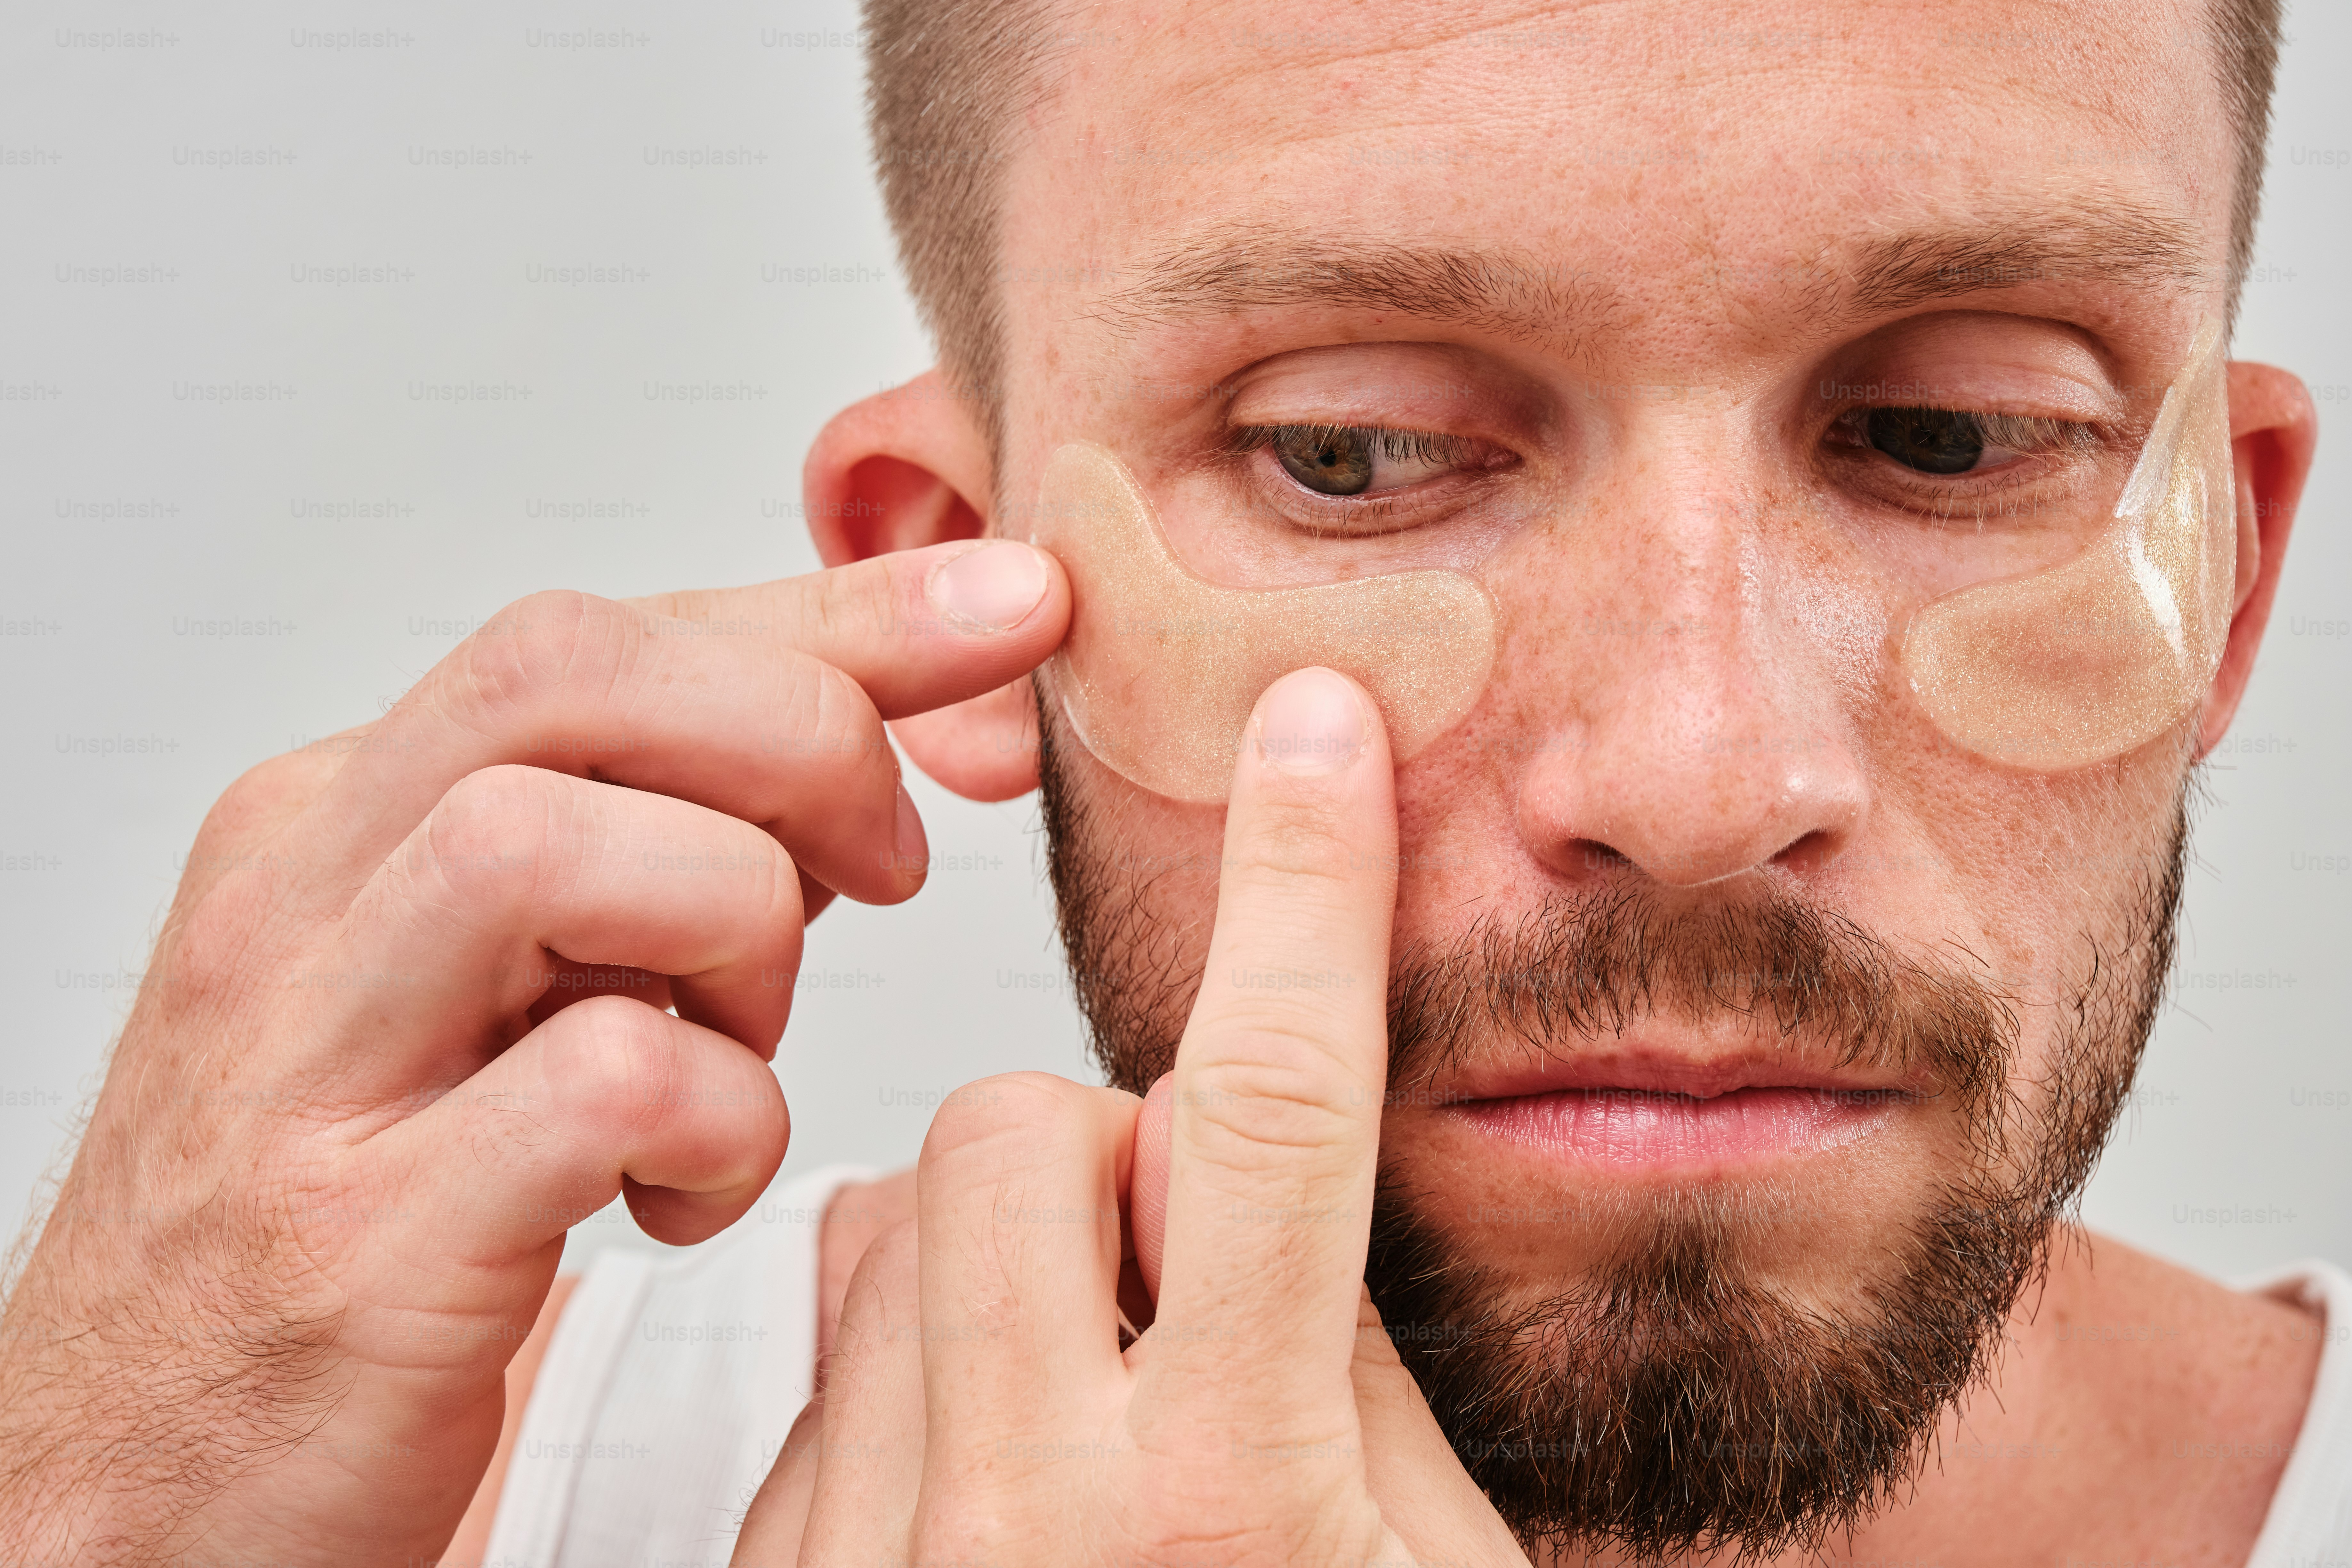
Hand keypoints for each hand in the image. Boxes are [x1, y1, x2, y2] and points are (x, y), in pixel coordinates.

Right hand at [0, 542, 1066, 1565]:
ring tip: (741, 1046)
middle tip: (885, 866)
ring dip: (737, 930)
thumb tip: (879, 731)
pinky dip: (718, 1124)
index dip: (839, 612)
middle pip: (570, 675)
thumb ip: (655, 847)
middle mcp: (300, 905)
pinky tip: (686, 1192)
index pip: (604, 634)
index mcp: (336, 819)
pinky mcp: (359, 1238)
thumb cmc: (374, 1203)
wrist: (143, 1477)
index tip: (1013, 605)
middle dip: (798, 734)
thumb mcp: (502, 983)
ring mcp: (310, 1065)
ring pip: (558, 844)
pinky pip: (604, 1082)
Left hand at [736, 667, 1528, 1566]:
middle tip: (1179, 1274)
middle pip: (1012, 1126)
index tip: (1313, 732)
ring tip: (1092, 1411)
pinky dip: (920, 1379)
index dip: (1304, 895)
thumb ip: (1345, 1369)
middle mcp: (1028, 1523)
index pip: (1265, 1113)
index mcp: (1225, 1504)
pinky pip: (821, 1366)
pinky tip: (1000, 1490)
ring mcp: (882, 1561)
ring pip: (888, 1228)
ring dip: (1008, 1266)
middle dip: (1104, 1143)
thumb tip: (1242, 1181)